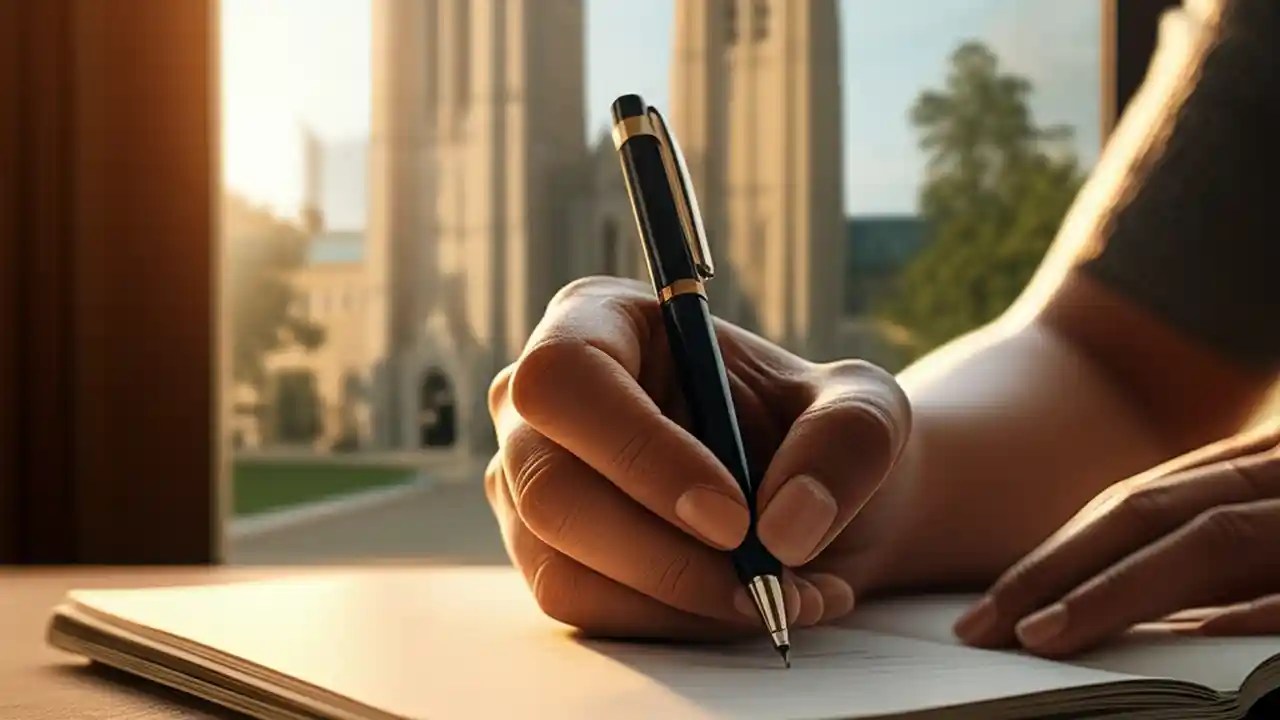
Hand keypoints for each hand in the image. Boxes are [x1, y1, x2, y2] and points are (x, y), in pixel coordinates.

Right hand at [485, 277, 909, 638]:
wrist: (809, 503)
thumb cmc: (818, 432)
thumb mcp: (865, 411)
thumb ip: (845, 443)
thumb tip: (784, 527)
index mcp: (597, 325)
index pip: (566, 380)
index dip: (638, 452)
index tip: (732, 518)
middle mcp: (541, 406)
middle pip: (549, 488)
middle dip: (663, 553)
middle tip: (762, 581)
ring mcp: (530, 487)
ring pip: (562, 566)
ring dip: (680, 600)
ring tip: (782, 593)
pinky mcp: (547, 558)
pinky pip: (585, 611)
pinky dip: (673, 624)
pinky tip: (742, 604)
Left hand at [954, 423, 1279, 656]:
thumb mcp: (1273, 524)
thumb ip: (1213, 549)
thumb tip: (1128, 613)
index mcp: (1257, 466)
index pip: (1136, 506)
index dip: (1057, 554)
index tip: (990, 609)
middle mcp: (1277, 480)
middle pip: (1150, 514)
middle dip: (1054, 570)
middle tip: (981, 628)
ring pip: (1214, 538)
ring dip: (1119, 587)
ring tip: (1042, 634)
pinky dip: (1257, 609)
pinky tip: (1196, 639)